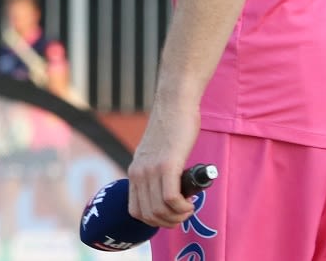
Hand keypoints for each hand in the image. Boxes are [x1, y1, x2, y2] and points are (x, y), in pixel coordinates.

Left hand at [126, 99, 200, 227]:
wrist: (175, 103)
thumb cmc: (172, 127)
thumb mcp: (156, 153)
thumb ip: (156, 171)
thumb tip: (167, 191)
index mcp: (135, 172)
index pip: (135, 212)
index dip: (155, 221)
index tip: (171, 214)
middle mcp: (138, 173)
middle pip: (148, 216)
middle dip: (169, 223)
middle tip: (184, 213)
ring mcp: (151, 170)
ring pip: (159, 211)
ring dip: (177, 216)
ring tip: (188, 207)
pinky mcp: (167, 164)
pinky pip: (170, 199)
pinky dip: (182, 207)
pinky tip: (190, 202)